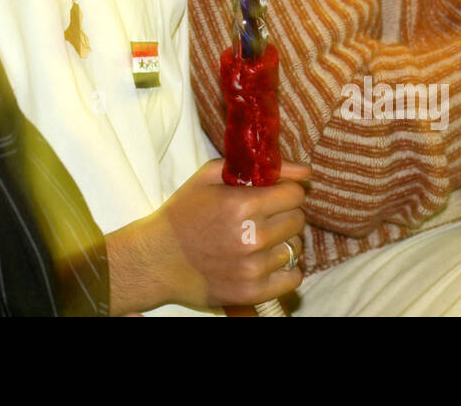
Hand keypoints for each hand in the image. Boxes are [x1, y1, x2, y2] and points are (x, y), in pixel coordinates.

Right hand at [108, 160, 308, 311]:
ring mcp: (253, 268)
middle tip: (263, 217)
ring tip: (259, 240)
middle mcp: (252, 237)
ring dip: (282, 241)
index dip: (287, 191)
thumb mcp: (210, 177)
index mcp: (242, 205)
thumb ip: (257, 168)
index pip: (295, 195)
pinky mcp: (253, 292)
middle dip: (284, 214)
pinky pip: (293, 278)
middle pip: (298, 220)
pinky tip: (264, 261)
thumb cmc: (183, 214)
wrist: (156, 259)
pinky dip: (285, 269)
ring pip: (295, 248)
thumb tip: (304, 171)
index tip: (274, 195)